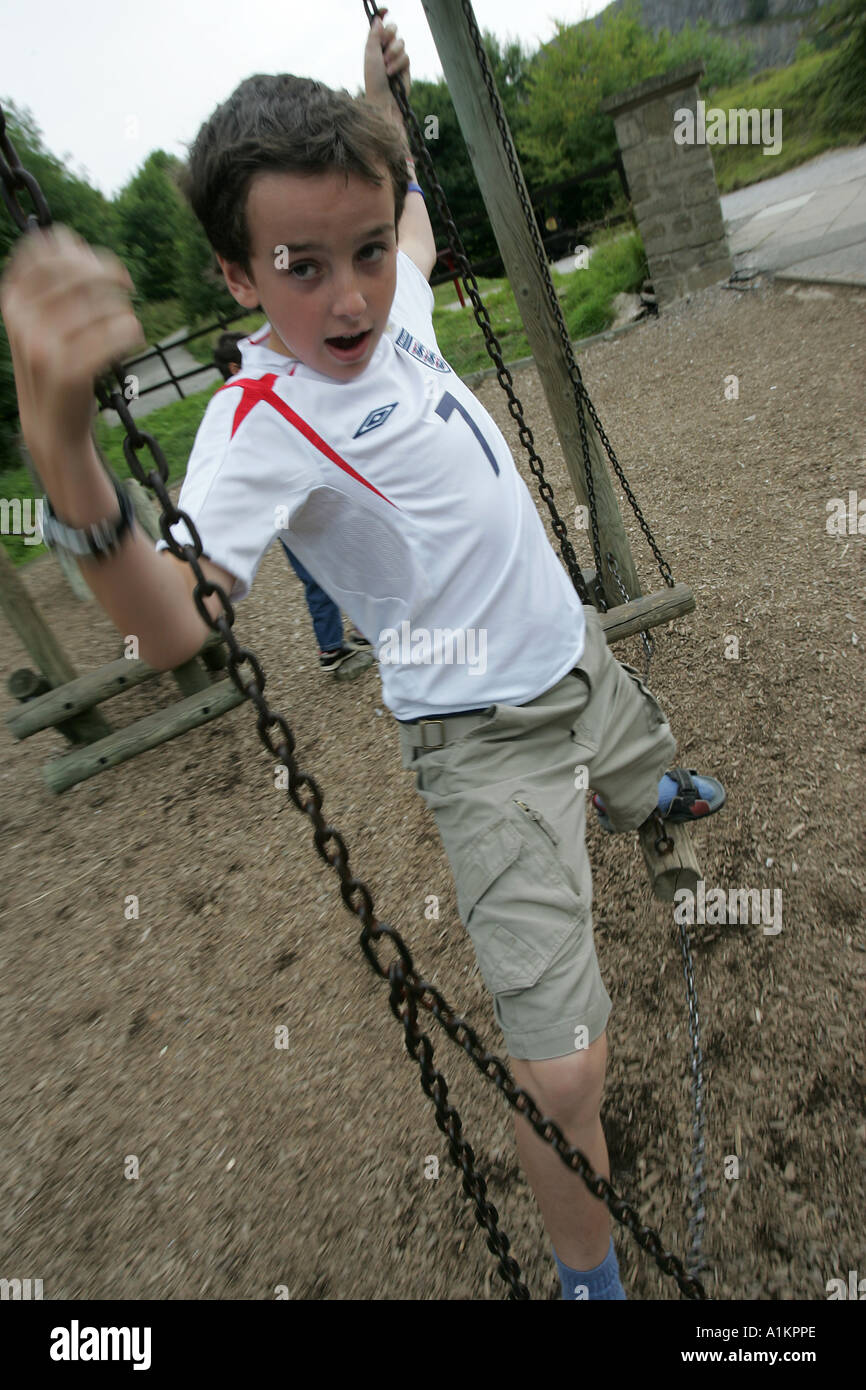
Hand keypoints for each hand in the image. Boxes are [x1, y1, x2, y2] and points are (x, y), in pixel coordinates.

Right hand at [0, 224, 144, 473]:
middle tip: (126, 284)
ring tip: (124, 324)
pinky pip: (117, 333)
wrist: (51, 428)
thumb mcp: (38, 323)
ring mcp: (45, 347)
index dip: (77, 249)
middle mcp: (24, 321)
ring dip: (122, 309)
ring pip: (102, 303)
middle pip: (77, 272)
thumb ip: (51, 287)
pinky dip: (132, 332)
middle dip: (108, 272)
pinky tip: (132, 340)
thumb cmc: (55, 365)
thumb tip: (75, 244)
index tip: (100, 263)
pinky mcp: (71, 372)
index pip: (44, 251)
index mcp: (13, 302)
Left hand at [364, 7, 410, 118]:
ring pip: (401, 42)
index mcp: (374, 45)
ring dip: (393, 53)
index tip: (385, 10)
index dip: (382, 16)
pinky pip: (406, 56)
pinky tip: (392, 73)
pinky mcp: (405, 67)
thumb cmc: (374, 80)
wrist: (384, 101)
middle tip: (384, 43)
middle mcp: (385, 50)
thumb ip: (374, 36)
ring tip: (386, 66)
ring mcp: (396, 58)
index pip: (379, 26)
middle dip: (389, 34)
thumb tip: (377, 20)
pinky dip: (399, 63)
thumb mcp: (371, 54)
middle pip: (393, 29)